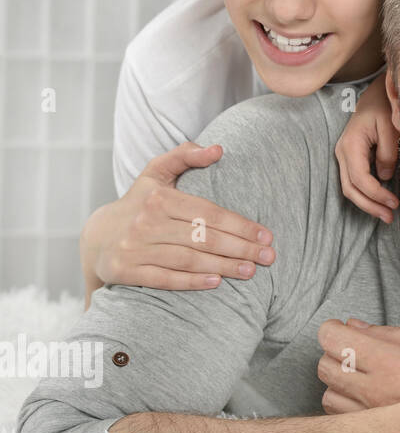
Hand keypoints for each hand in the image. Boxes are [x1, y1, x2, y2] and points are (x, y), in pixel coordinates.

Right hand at [82, 142, 273, 295]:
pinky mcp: (124, 271)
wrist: (97, 237)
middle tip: (268, 256)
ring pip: (188, 259)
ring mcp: (134, 248)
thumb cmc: (140, 203)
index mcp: (159, 198)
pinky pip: (164, 278)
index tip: (266, 235)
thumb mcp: (157, 173)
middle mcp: (145, 222)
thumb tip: (218, 149)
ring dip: (223, 266)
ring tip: (251, 271)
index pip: (209, 213)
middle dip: (240, 248)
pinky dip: (191, 282)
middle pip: (203, 237)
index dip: (240, 225)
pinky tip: (217, 283)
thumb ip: (185, 156)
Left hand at [317, 318, 399, 411]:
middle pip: (325, 366)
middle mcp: (377, 391)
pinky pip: (341, 414)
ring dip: (339, 379)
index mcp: (392, 362)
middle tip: (354, 347)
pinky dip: (346, 400)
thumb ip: (389, 333)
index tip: (340, 328)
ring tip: (362, 372)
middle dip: (334, 351)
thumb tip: (353, 324)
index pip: (335, 341)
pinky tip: (366, 392)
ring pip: (328, 393)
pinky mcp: (376, 431)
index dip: (331, 329)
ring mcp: (374, 414)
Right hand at [335, 79, 399, 222]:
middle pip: (350, 188)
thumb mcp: (391, 128)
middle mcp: (342, 152)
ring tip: (386, 215)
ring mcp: (344, 156)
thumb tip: (384, 178)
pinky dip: (366, 194)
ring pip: (349, 188)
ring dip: (367, 204)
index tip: (394, 203)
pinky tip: (381, 201)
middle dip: (370, 206)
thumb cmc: (385, 108)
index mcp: (351, 144)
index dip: (376, 195)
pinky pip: (354, 181)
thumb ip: (388, 154)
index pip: (359, 179)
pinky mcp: (350, 158)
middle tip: (389, 217)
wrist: (376, 95)